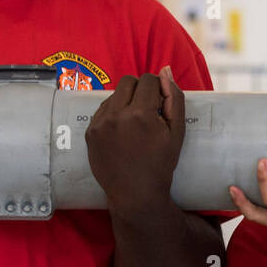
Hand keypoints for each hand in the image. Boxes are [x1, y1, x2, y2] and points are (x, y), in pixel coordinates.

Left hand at [86, 66, 183, 211]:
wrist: (136, 194)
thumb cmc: (161, 164)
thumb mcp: (177, 132)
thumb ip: (174, 99)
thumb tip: (165, 71)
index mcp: (141, 114)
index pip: (147, 80)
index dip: (157, 87)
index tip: (160, 101)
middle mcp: (116, 116)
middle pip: (128, 82)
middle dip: (140, 89)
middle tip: (148, 109)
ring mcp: (100, 124)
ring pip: (113, 95)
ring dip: (126, 101)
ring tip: (135, 123)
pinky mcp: (90, 133)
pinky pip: (102, 110)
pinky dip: (113, 114)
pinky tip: (122, 131)